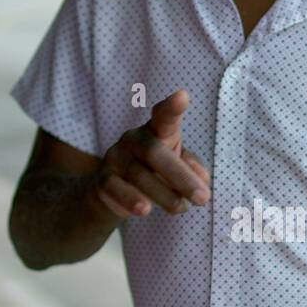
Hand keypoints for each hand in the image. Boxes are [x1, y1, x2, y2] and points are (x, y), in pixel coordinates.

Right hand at [91, 89, 210, 218]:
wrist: (114, 190)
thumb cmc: (155, 170)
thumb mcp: (178, 166)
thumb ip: (192, 169)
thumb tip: (202, 179)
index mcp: (156, 130)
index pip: (163, 116)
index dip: (172, 107)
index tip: (182, 97)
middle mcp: (134, 139)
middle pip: (155, 153)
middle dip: (181, 177)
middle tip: (202, 198)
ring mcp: (116, 158)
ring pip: (140, 175)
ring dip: (165, 195)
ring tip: (181, 209)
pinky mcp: (104, 180)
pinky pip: (117, 189)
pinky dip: (131, 199)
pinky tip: (144, 210)